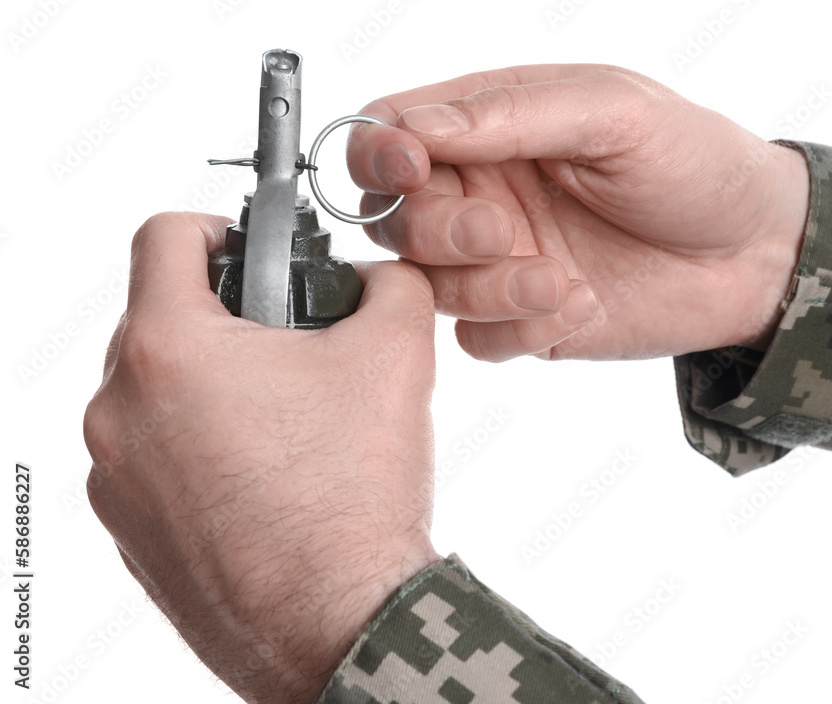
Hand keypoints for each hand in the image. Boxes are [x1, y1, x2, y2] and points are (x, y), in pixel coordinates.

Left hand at [83, 213, 438, 703]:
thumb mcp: (397, 353)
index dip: (217, 228)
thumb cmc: (353, 494)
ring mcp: (114, 476)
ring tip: (285, 425)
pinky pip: (154, 460)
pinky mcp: (126, 529)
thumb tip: (379, 277)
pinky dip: (200, 452)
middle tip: (291, 350)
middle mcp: (118, 409)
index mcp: (168, 348)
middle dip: (228, 322)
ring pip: (156, 395)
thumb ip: (390, 284)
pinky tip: (262, 480)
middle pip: (161, 321)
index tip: (253, 255)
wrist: (338, 621)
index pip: (164, 236)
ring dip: (212, 390)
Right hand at [347, 64, 809, 361]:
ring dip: (483, 288)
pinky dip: (516, 329)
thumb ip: (511, 114)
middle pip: (394, 218)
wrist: (759, 254)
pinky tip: (581, 304)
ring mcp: (500, 262)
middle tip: (500, 231)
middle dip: (435, 231)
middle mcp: (484, 192)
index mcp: (493, 125)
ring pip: (428, 287)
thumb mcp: (614, 112)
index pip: (390, 131)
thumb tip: (413, 127)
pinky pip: (476, 340)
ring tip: (559, 280)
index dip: (378, 152)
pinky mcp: (525, 320)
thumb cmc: (697, 163)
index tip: (411, 168)